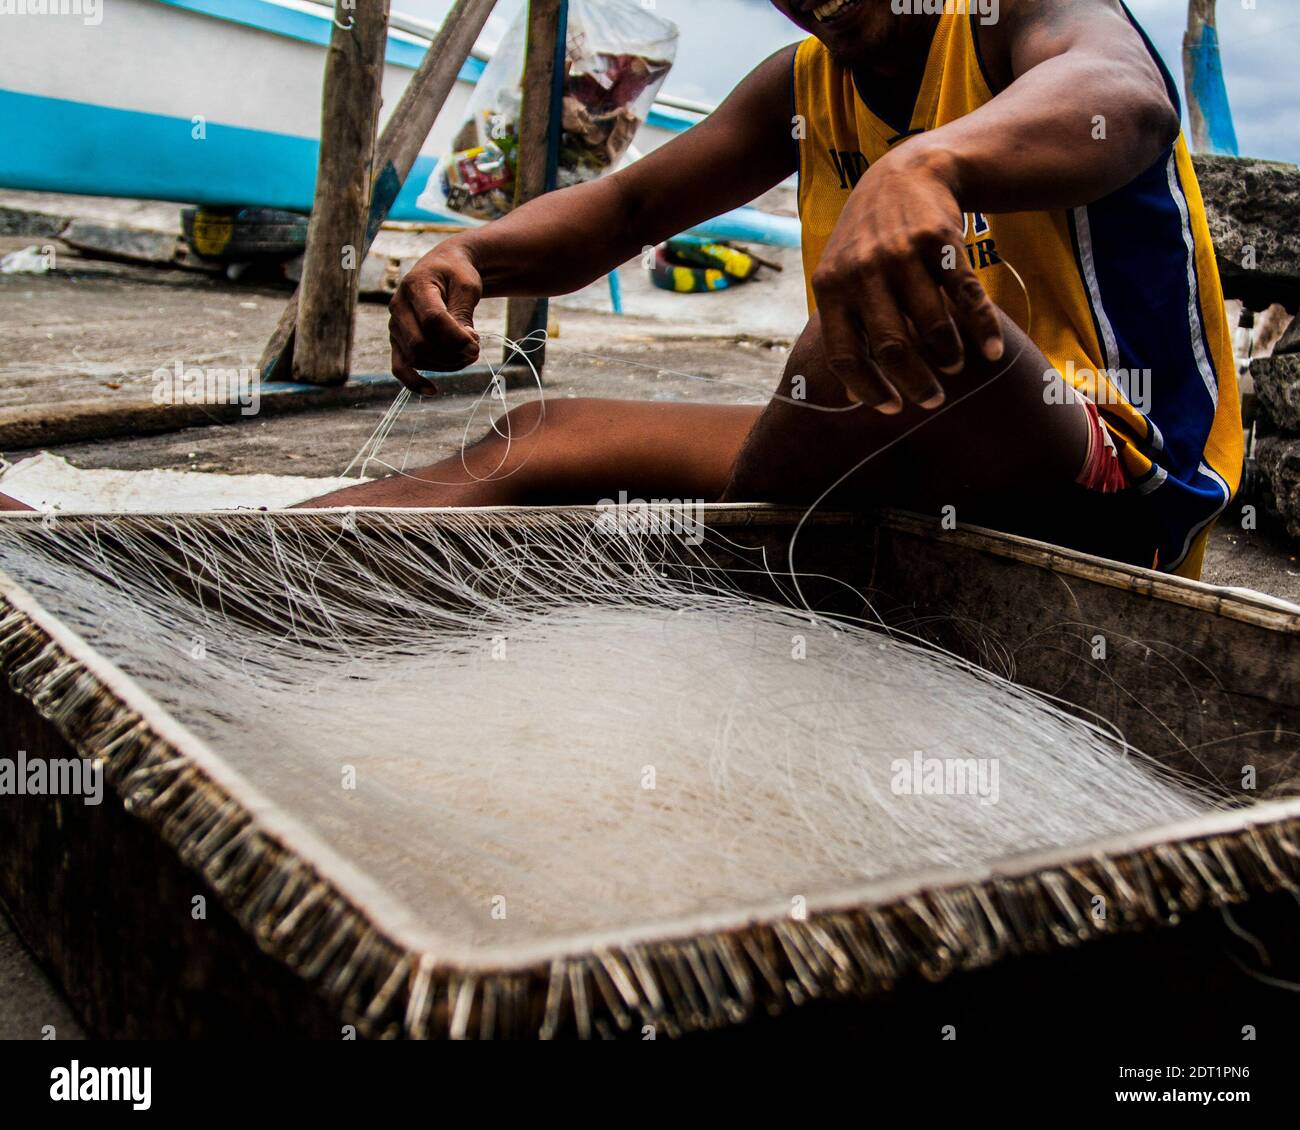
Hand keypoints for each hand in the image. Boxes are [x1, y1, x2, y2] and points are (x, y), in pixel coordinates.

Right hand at [388, 242, 482, 392]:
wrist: (443, 269)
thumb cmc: (457, 274)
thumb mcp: (467, 285)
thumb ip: (464, 312)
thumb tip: (464, 345)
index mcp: (415, 285)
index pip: (432, 319)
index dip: (455, 337)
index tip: (476, 344)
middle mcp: (398, 306)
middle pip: (421, 343)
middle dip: (452, 354)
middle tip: (474, 351)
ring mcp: (395, 326)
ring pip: (416, 358)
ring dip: (446, 364)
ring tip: (467, 355)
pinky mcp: (398, 341)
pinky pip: (399, 367)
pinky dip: (414, 382)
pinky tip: (432, 390)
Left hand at [809, 146, 1003, 411]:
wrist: (905, 173)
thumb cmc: (868, 240)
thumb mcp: (839, 273)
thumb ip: (843, 322)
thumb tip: (854, 391)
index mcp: (830, 287)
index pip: (845, 355)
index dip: (869, 389)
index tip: (892, 407)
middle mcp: (862, 271)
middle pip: (892, 348)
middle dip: (916, 384)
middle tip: (932, 400)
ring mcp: (901, 253)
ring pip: (932, 325)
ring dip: (948, 357)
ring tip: (953, 368)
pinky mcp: (939, 240)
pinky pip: (966, 297)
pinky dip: (983, 330)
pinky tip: (992, 352)